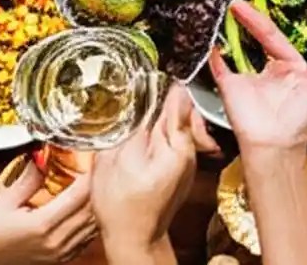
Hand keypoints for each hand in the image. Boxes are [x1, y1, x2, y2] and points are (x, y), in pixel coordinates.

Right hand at [0, 163, 95, 263]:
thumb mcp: (5, 201)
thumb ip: (30, 178)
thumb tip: (44, 156)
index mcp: (42, 225)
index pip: (81, 195)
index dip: (92, 174)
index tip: (94, 160)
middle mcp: (55, 242)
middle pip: (93, 210)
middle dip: (98, 188)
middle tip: (97, 169)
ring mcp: (59, 254)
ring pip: (93, 226)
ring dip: (96, 205)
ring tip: (94, 186)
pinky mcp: (58, 260)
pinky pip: (85, 239)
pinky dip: (89, 222)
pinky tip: (83, 209)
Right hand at [92, 84, 206, 253]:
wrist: (135, 240)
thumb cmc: (122, 208)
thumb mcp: (117, 161)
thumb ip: (132, 127)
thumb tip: (140, 99)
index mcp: (176, 146)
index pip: (178, 102)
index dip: (167, 82)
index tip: (160, 66)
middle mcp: (189, 151)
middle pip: (181, 111)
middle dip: (165, 97)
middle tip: (148, 82)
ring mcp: (189, 161)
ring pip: (178, 125)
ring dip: (164, 114)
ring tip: (145, 103)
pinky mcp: (183, 169)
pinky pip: (175, 140)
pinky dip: (163, 131)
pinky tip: (147, 131)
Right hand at [209, 0, 306, 156]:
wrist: (277, 145)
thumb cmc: (300, 120)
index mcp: (290, 66)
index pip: (274, 36)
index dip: (262, 20)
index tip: (251, 4)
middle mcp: (268, 69)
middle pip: (255, 38)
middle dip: (246, 19)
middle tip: (234, 1)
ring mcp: (248, 77)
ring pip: (236, 49)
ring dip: (229, 32)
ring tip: (220, 12)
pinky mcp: (231, 88)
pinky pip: (219, 67)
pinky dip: (212, 55)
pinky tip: (207, 40)